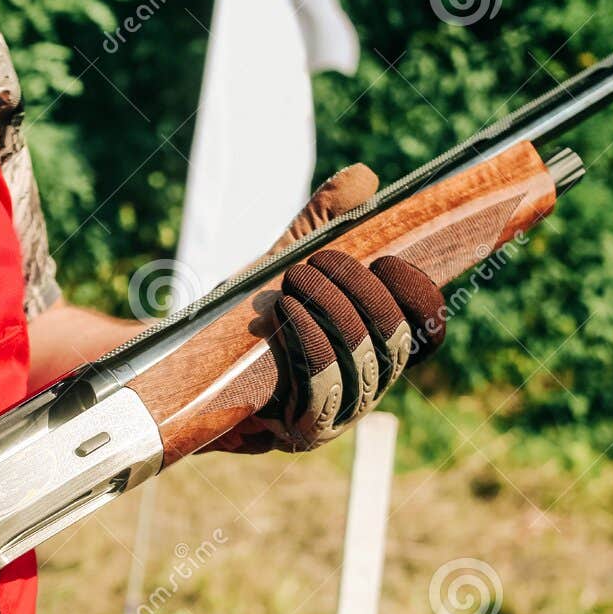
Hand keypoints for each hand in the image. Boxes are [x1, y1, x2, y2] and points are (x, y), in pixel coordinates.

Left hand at [204, 164, 446, 453]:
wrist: (185, 361)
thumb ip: (325, 222)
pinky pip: (322, 393)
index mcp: (375, 347)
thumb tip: (364, 178)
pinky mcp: (299, 434)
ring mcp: (335, 417)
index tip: (387, 258)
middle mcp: (365, 387)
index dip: (419, 294)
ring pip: (364, 368)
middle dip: (363, 293)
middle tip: (321, 260)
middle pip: (396, 343)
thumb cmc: (245, 313)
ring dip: (332, 313)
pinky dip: (309, 344)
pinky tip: (282, 313)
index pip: (427, 330)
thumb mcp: (288, 259)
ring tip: (294, 280)